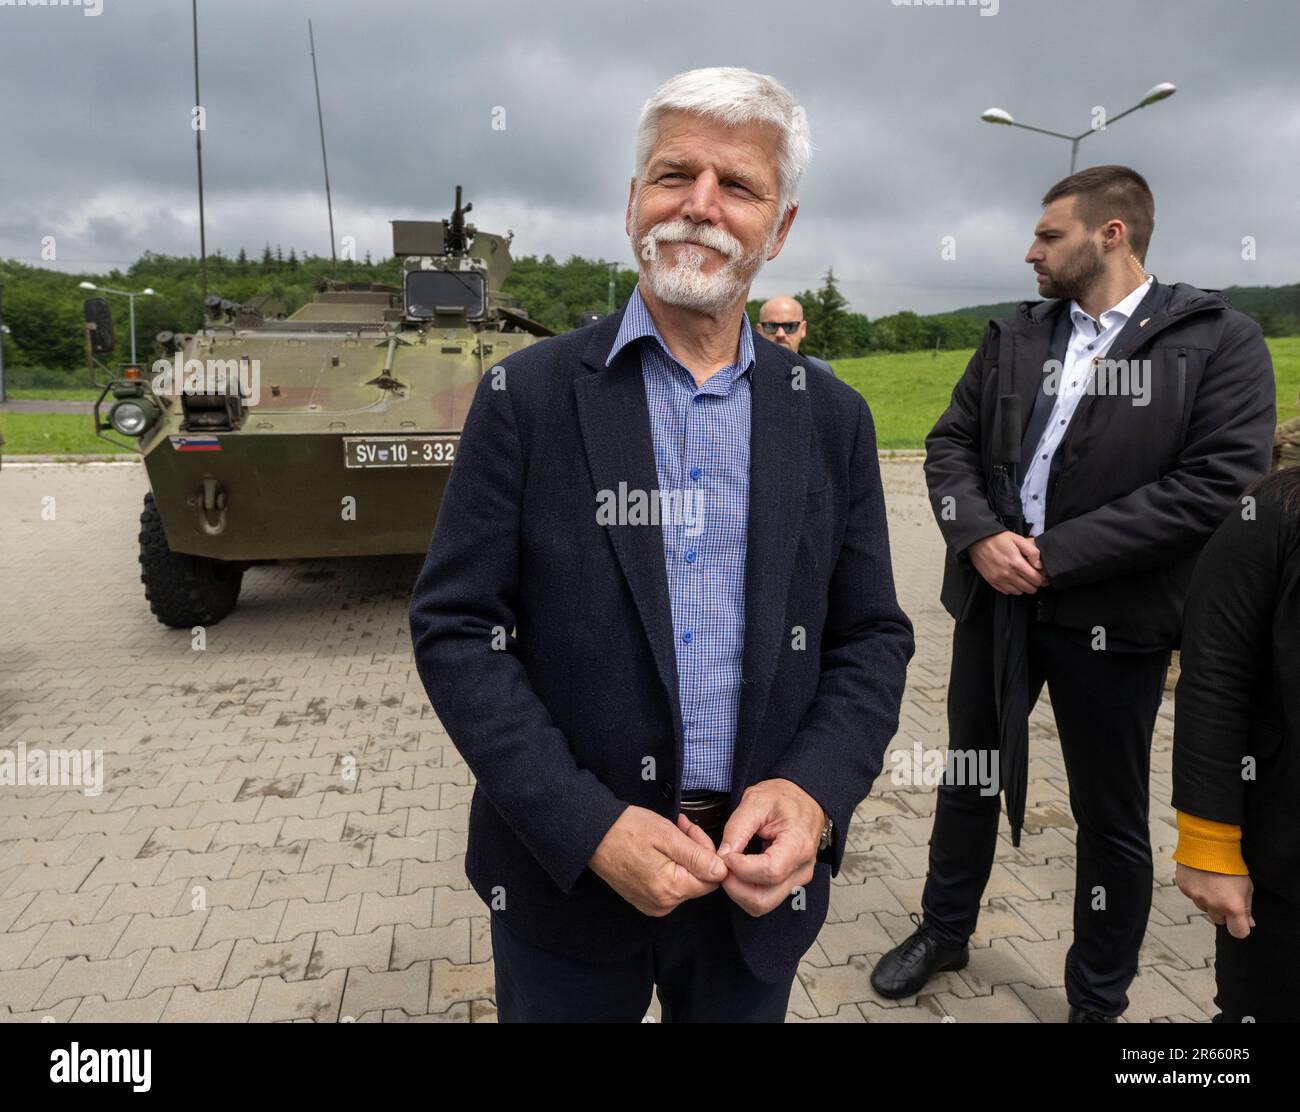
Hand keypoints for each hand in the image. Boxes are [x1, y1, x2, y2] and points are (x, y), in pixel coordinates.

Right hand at [588, 804, 727, 916]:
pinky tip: (659, 849)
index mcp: (671, 889)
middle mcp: (663, 904)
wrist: (592, 835)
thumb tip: (722, 871)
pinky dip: (671, 866)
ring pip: (685, 881)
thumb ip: (697, 856)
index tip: (691, 831)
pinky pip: (670, 885)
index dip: (708, 853)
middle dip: (696, 852)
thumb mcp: (666, 835)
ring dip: (684, 857)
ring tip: (669, 835)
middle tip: (681, 827)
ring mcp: (653, 904)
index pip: (712, 879)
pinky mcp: (646, 900)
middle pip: (699, 880)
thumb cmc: (626, 830)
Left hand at [713, 779, 822, 916]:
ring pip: (762, 904)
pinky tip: (739, 871)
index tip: (726, 855)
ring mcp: (797, 880)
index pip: (770, 871)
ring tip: (729, 867)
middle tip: (722, 865)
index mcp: (798, 844)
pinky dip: (746, 891)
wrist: (802, 799)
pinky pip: (764, 899)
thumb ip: (737, 828)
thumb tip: (722, 855)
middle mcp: (802, 868)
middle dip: (735, 888)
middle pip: (764, 898)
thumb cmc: (783, 798)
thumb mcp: (755, 801)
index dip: (742, 868)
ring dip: (738, 892)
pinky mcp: (789, 884)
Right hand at [968, 531, 1049, 594]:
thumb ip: (1032, 551)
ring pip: (1019, 592)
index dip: (1044, 580)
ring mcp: (999, 579)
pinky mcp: (992, 581)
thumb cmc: (998, 539)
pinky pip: (1007, 592)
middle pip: (1029, 588)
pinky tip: (1014, 580)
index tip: (1045, 578)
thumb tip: (1039, 565)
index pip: (1036, 579)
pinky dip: (1013, 589)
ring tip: (1024, 579)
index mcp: (1016, 562)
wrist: (977, 541)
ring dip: (1024, 587)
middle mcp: (1008, 573)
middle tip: (1036, 578)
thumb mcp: (1018, 539)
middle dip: (1036, 584)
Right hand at [1175, 863, 1253, 938]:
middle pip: (1219, 920)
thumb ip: (1247, 906)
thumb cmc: (1231, 864)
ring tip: (1211, 882)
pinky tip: (1200, 877)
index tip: (1240, 920)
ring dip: (1208, 900)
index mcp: (1233, 907)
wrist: (1208, 844)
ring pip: (1204, 908)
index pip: (1238, 932)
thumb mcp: (1246, 885)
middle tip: (1224, 894)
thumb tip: (1248, 923)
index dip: (1240, 927)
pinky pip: (1192, 896)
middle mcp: (1213, 906)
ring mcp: (1197, 898)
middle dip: (1223, 911)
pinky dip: (1196, 890)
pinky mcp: (1184, 889)